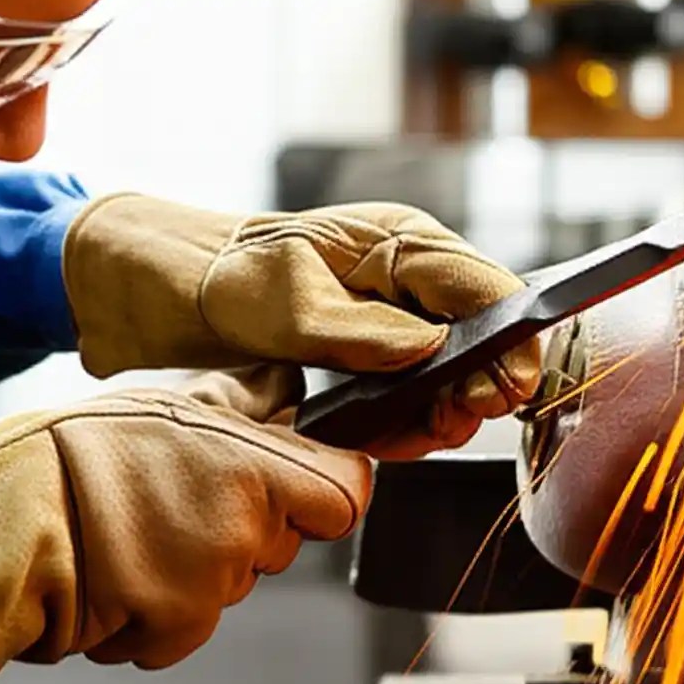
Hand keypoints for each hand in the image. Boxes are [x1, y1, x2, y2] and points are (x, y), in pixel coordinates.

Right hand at [0, 365, 370, 683]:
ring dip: (203, 566)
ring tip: (143, 530)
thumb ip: (246, 398)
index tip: (303, 482)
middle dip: (251, 525)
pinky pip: (191, 624)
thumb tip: (290, 389)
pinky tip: (126, 572)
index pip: (347, 493)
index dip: (329, 489)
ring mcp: (213, 586)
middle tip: (186, 498)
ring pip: (237, 582)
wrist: (6, 519)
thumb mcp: (173, 400)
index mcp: (258, 466)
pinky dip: (163, 609)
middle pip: (286, 540)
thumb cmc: (79, 452)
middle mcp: (246, 528)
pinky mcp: (176, 630)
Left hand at [62, 197, 541, 456]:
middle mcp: (409, 280)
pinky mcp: (373, 354)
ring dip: (442, 412)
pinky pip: (412, 394)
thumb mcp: (288, 303)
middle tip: (449, 421)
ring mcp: (393, 319)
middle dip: (476, 386)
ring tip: (416, 434)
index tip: (502, 389)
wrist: (173, 293)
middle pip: (482, 338)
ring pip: (452, 374)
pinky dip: (407, 422)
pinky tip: (389, 437)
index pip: (487, 288)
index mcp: (401, 245)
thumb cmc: (227, 280)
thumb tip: (427, 351)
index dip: (510, 340)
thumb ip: (360, 330)